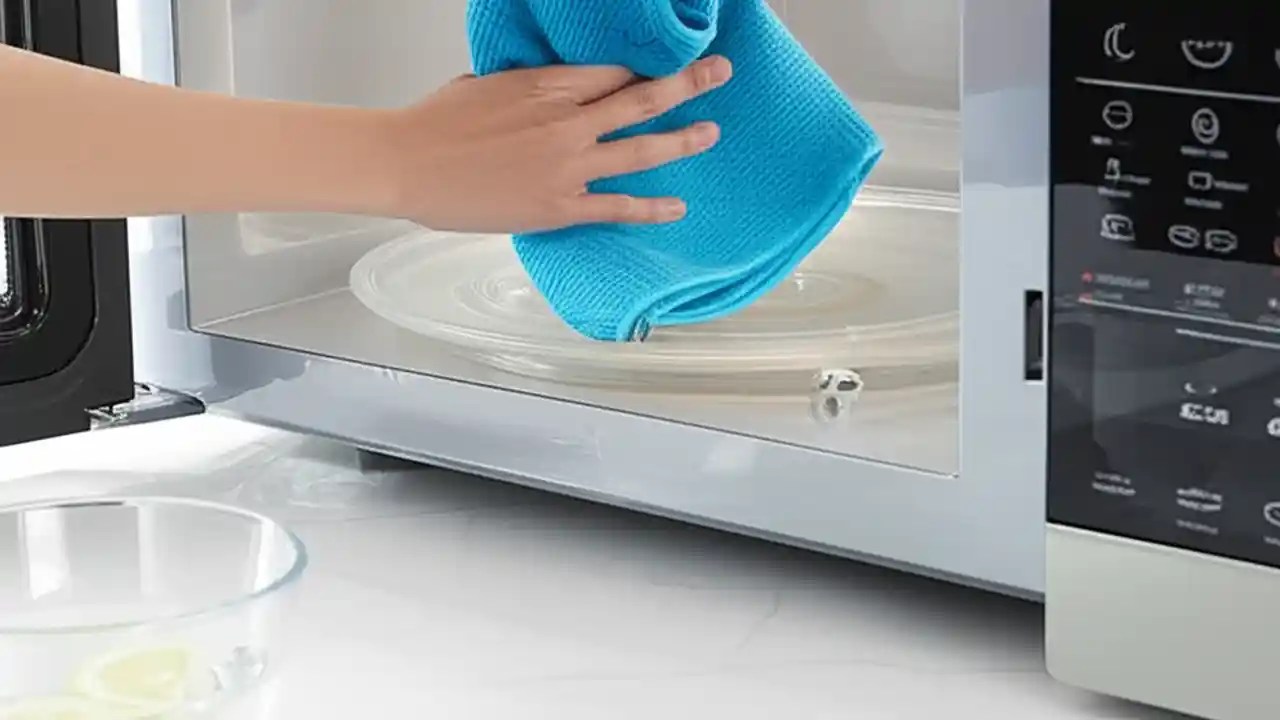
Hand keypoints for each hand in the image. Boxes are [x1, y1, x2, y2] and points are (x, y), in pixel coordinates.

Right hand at [381, 55, 732, 233]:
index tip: (670, 64)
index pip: (614, 70)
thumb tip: (547, 90)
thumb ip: (529, 87)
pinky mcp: (559, 206)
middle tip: (720, 73)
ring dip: (683, 139)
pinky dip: (651, 207)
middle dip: (688, 83)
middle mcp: (567, 120)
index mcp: (547, 84)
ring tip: (711, 133)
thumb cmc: (436, 122)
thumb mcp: (488, 84)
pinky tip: (677, 206)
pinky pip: (618, 206)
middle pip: (641, 97)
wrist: (407, 164)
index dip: (646, 67)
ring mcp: (567, 164)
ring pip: (641, 148)